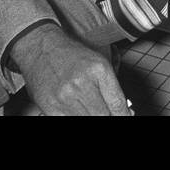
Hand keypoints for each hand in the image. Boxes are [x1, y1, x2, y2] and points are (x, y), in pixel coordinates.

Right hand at [12, 24, 129, 115]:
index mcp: (98, 70)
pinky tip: (79, 111)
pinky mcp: (51, 107)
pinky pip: (69, 121)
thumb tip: (124, 112)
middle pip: (104, 115)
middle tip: (108, 112)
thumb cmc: (72, 55)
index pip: (118, 104)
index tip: (126, 115)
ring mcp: (65, 97)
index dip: (124, 115)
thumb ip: (112, 88)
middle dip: (109, 116)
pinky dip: (77, 118)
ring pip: (88, 120)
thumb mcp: (99, 64)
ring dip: (93, 116)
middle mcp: (82, 84)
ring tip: (92, 109)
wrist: (42, 48)